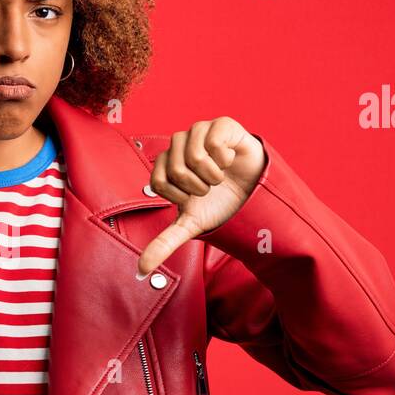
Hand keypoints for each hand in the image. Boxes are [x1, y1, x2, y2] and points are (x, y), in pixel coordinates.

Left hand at [137, 117, 265, 275]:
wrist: (253, 191)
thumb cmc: (219, 203)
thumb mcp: (190, 224)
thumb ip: (164, 243)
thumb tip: (140, 270)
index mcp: (166, 163)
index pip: (157, 180)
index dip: (178, 195)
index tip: (192, 198)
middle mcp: (178, 143)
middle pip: (175, 168)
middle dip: (197, 186)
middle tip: (209, 188)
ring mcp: (199, 130)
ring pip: (193, 154)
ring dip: (211, 175)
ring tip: (220, 176)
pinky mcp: (221, 124)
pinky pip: (213, 140)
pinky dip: (224, 159)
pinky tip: (229, 161)